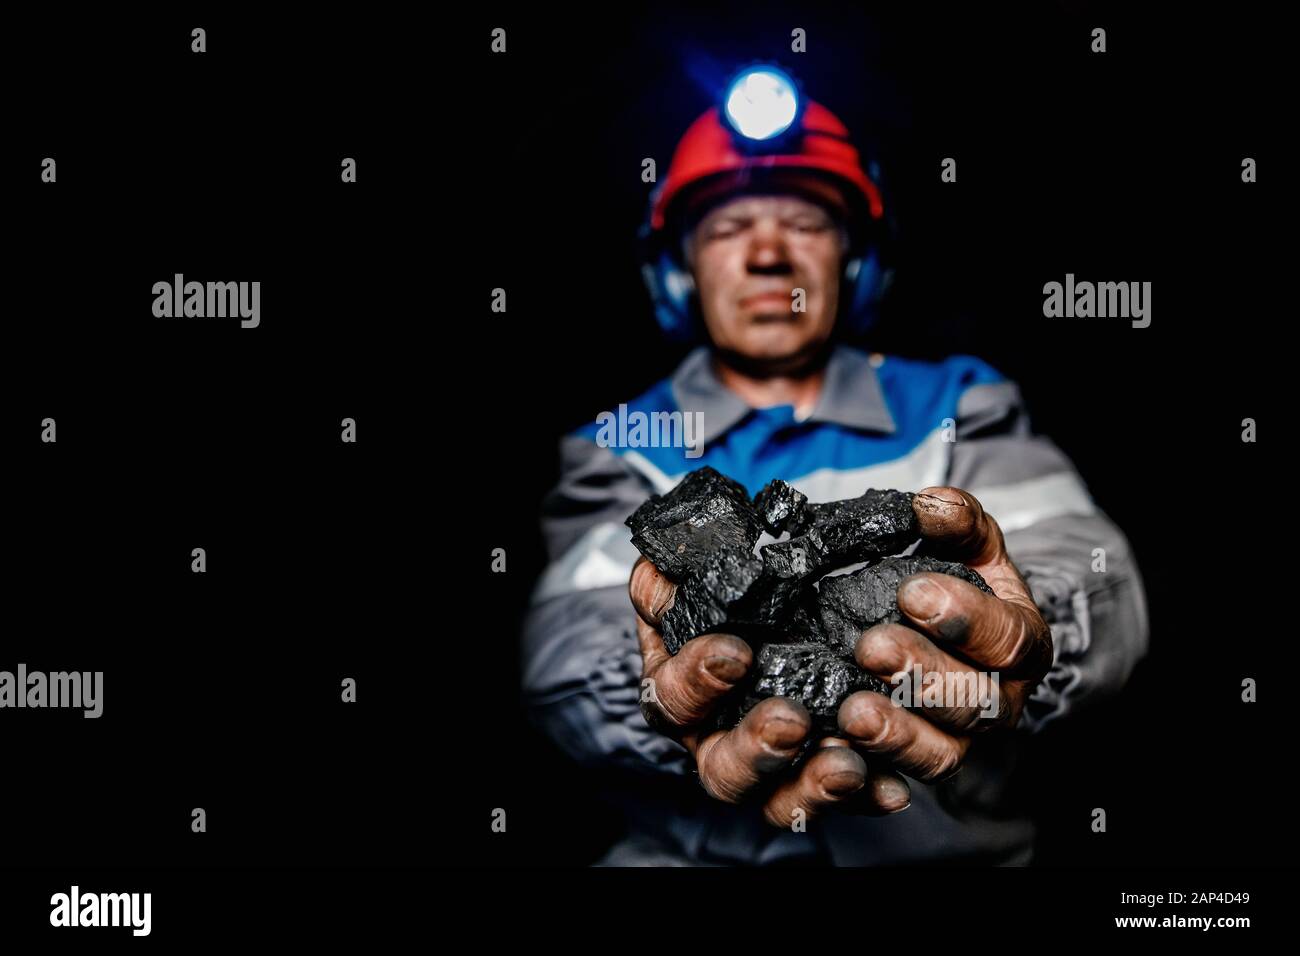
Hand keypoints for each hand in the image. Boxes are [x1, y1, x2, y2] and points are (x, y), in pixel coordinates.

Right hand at [630, 557, 911, 826]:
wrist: (793, 613)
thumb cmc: (734, 599)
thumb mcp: (695, 579)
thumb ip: (674, 576)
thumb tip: (662, 568)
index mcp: (683, 691)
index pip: (671, 698)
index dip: (696, 680)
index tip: (735, 653)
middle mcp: (720, 740)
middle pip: (721, 769)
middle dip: (755, 749)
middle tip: (792, 722)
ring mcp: (772, 769)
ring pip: (777, 801)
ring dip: (810, 786)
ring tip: (847, 765)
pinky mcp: (823, 778)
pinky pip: (845, 800)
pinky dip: (869, 794)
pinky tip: (892, 786)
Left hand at [837, 487, 1053, 780]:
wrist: (945, 631)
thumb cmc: (957, 582)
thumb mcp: (967, 544)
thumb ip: (957, 520)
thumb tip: (933, 503)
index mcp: (1020, 646)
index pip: (1010, 640)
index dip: (968, 619)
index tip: (914, 593)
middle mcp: (998, 702)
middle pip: (975, 705)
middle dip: (923, 676)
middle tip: (873, 648)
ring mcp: (959, 740)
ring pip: (940, 754)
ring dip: (897, 734)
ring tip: (853, 711)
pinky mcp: (913, 763)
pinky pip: (895, 779)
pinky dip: (867, 771)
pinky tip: (834, 751)